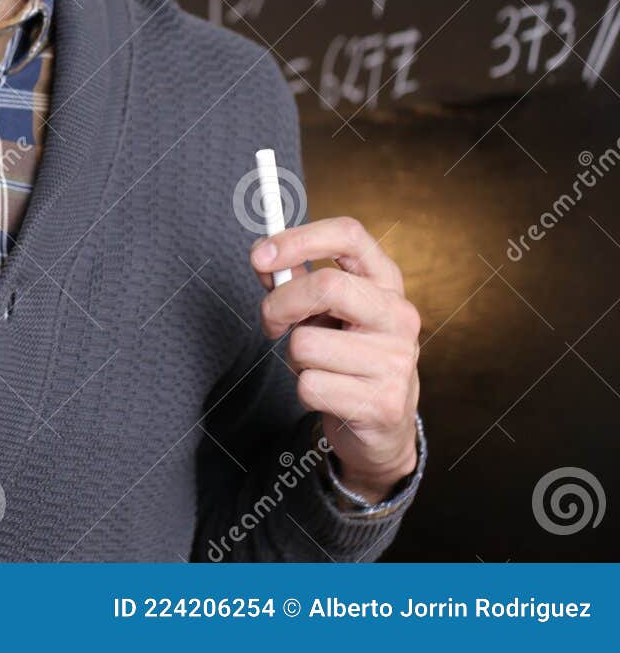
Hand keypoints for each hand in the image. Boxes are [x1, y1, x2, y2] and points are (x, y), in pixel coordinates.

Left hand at [250, 218, 421, 501]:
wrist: (384, 424)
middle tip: (271, 322)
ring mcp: (396, 361)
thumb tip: (265, 260)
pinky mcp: (383, 404)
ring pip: (307, 344)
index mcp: (386, 284)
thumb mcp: (328, 312)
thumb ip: (298, 282)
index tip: (261, 255)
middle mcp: (399, 316)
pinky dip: (304, 391)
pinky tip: (329, 393)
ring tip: (318, 366)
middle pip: (326, 286)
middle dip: (280, 304)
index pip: (349, 235)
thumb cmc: (347, 356)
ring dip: (295, 358)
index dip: (298, 239)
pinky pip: (310, 386)